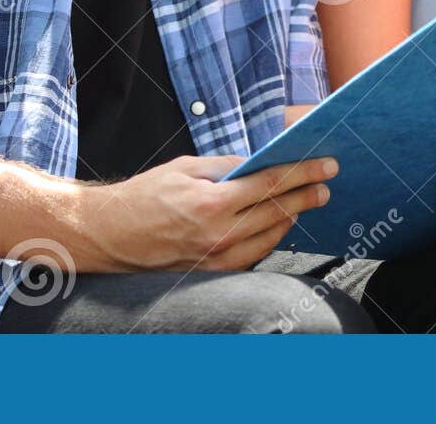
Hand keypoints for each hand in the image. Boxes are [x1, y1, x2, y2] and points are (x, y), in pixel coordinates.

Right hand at [77, 154, 337, 272]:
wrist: (109, 233)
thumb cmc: (144, 195)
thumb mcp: (185, 167)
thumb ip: (227, 166)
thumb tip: (261, 163)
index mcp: (211, 203)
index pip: (271, 184)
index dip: (304, 173)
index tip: (326, 165)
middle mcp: (218, 235)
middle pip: (278, 212)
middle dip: (307, 195)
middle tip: (326, 183)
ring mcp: (216, 258)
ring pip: (270, 237)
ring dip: (292, 217)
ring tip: (307, 200)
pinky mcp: (211, 271)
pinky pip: (252, 255)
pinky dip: (270, 237)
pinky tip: (278, 223)